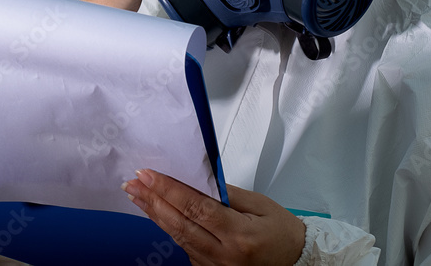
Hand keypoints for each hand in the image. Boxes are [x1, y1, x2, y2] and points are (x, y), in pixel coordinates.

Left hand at [122, 169, 305, 265]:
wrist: (297, 261)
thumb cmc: (282, 232)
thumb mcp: (261, 205)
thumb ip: (227, 193)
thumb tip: (198, 179)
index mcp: (240, 235)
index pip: (196, 208)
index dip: (169, 190)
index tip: (148, 174)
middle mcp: (225, 256)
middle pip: (179, 225)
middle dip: (152, 200)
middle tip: (133, 182)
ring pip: (178, 237)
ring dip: (155, 214)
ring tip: (137, 194)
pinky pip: (185, 248)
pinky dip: (170, 229)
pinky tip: (157, 214)